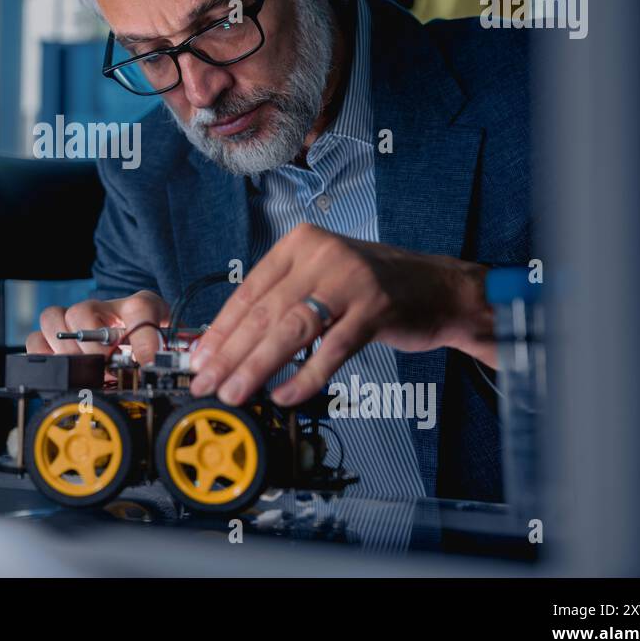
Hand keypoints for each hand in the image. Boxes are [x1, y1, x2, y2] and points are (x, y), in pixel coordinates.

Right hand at [27, 290, 170, 362]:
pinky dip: (45, 356)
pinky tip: (66, 370)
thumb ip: (166, 356)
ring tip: (85, 370)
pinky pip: (36, 339)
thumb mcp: (166, 352)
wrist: (134, 352)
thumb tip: (158, 367)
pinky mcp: (54, 336)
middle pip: (82, 310)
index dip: (142, 337)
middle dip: (92, 348)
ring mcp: (75, 318)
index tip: (146, 362)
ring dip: (67, 351)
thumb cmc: (149, 351)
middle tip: (104, 369)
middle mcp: (103, 308)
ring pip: (52, 318)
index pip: (140, 308)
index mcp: (139, 307)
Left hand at [188, 223, 495, 406]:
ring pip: (290, 329)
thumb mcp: (321, 277)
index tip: (199, 358)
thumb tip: (230, 343)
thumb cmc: (373, 287)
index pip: (248, 290)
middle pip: (264, 312)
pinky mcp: (375, 310)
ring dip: (257, 366)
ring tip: (235, 392)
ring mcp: (350, 281)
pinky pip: (331, 350)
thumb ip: (282, 300)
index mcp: (300, 244)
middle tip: (207, 383)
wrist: (440, 288)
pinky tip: (284, 395)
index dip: (220, 329)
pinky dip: (304, 377)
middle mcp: (322, 256)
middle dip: (230, 353)